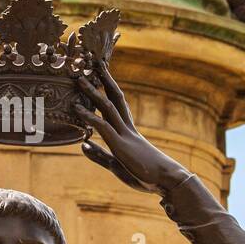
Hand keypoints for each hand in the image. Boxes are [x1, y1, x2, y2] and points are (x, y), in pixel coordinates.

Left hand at [73, 62, 188, 193]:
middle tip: (94, 63)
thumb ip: (99, 155)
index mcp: (127, 133)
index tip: (100, 75)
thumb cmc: (146, 176)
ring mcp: (124, 135)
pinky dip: (89, 117)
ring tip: (79, 79)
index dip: (108, 90)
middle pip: (114, 98)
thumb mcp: (117, 166)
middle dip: (104, 80)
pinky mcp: (121, 146)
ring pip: (108, 108)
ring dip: (92, 92)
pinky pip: (103, 127)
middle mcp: (127, 129)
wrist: (168, 181)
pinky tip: (76, 109)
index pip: (117, 106)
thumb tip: (82, 146)